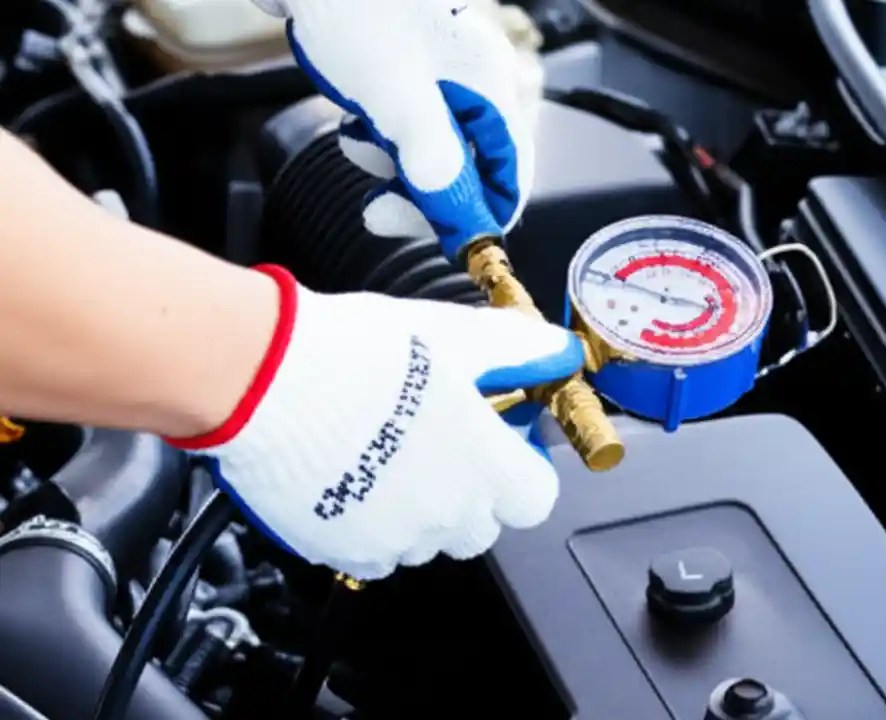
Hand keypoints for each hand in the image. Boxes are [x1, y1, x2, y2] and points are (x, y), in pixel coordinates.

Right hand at [169, 266, 582, 580]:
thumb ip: (513, 350)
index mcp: (483, 466)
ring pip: (424, 541)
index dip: (522, 468)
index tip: (503, 441)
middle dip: (470, 490)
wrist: (264, 377)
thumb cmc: (355, 354)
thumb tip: (555, 351)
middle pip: (480, 525)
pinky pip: (370, 554)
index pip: (535, 497)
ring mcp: (390, 539)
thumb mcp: (451, 335)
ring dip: (416, 510)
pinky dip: (367, 526)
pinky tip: (348, 477)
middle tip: (436, 442)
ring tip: (383, 452)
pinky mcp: (337, 550)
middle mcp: (445, 514)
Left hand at [251, 0, 532, 257]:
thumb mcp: (399, 102)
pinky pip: (402, 126)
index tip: (444, 244)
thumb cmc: (357, 12)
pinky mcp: (400, 72)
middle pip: (470, 169)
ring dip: (394, 166)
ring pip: (431, 150)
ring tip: (357, 148)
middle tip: (380, 212)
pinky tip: (352, 125)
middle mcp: (471, 85)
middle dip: (426, 196)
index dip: (480, 218)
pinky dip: (378, 139)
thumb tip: (467, 225)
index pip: (510, 178)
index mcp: (489, 88)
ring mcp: (435, 77)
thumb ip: (439, 167)